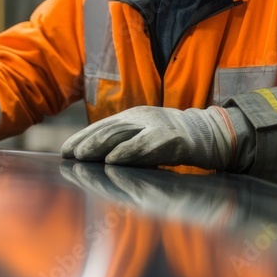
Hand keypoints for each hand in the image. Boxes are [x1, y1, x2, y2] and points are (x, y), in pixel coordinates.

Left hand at [60, 105, 248, 170]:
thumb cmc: (175, 139)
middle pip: (107, 128)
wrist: (212, 134)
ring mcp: (156, 126)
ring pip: (121, 134)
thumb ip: (126, 143)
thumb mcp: (147, 136)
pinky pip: (144, 145)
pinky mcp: (170, 138)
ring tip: (81, 156)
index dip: (82, 137)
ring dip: (98, 146)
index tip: (65, 150)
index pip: (103, 125)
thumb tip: (99, 157)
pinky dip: (126, 152)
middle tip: (67, 154)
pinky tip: (111, 160)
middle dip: (84, 142)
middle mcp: (142, 117)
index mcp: (134, 116)